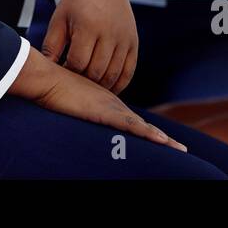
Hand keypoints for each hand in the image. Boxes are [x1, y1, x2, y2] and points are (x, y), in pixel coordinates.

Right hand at [9, 48, 185, 151]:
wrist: (47, 78)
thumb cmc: (52, 89)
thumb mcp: (70, 102)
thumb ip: (78, 109)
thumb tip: (77, 115)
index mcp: (107, 104)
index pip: (132, 121)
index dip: (148, 132)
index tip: (163, 141)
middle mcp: (113, 105)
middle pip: (142, 125)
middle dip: (161, 138)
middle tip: (181, 148)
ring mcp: (110, 108)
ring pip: (141, 126)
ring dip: (160, 139)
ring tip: (179, 149)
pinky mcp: (104, 112)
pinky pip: (130, 125)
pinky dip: (146, 133)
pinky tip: (160, 140)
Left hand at [42, 0, 137, 92]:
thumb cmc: (76, 4)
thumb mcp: (59, 19)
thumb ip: (51, 45)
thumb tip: (46, 70)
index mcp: (88, 26)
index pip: (77, 62)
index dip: (67, 71)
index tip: (61, 73)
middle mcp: (109, 33)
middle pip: (96, 71)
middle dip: (83, 81)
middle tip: (74, 83)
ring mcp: (124, 38)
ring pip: (113, 74)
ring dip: (100, 86)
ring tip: (87, 87)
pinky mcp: (134, 42)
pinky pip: (129, 71)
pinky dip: (119, 84)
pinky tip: (107, 89)